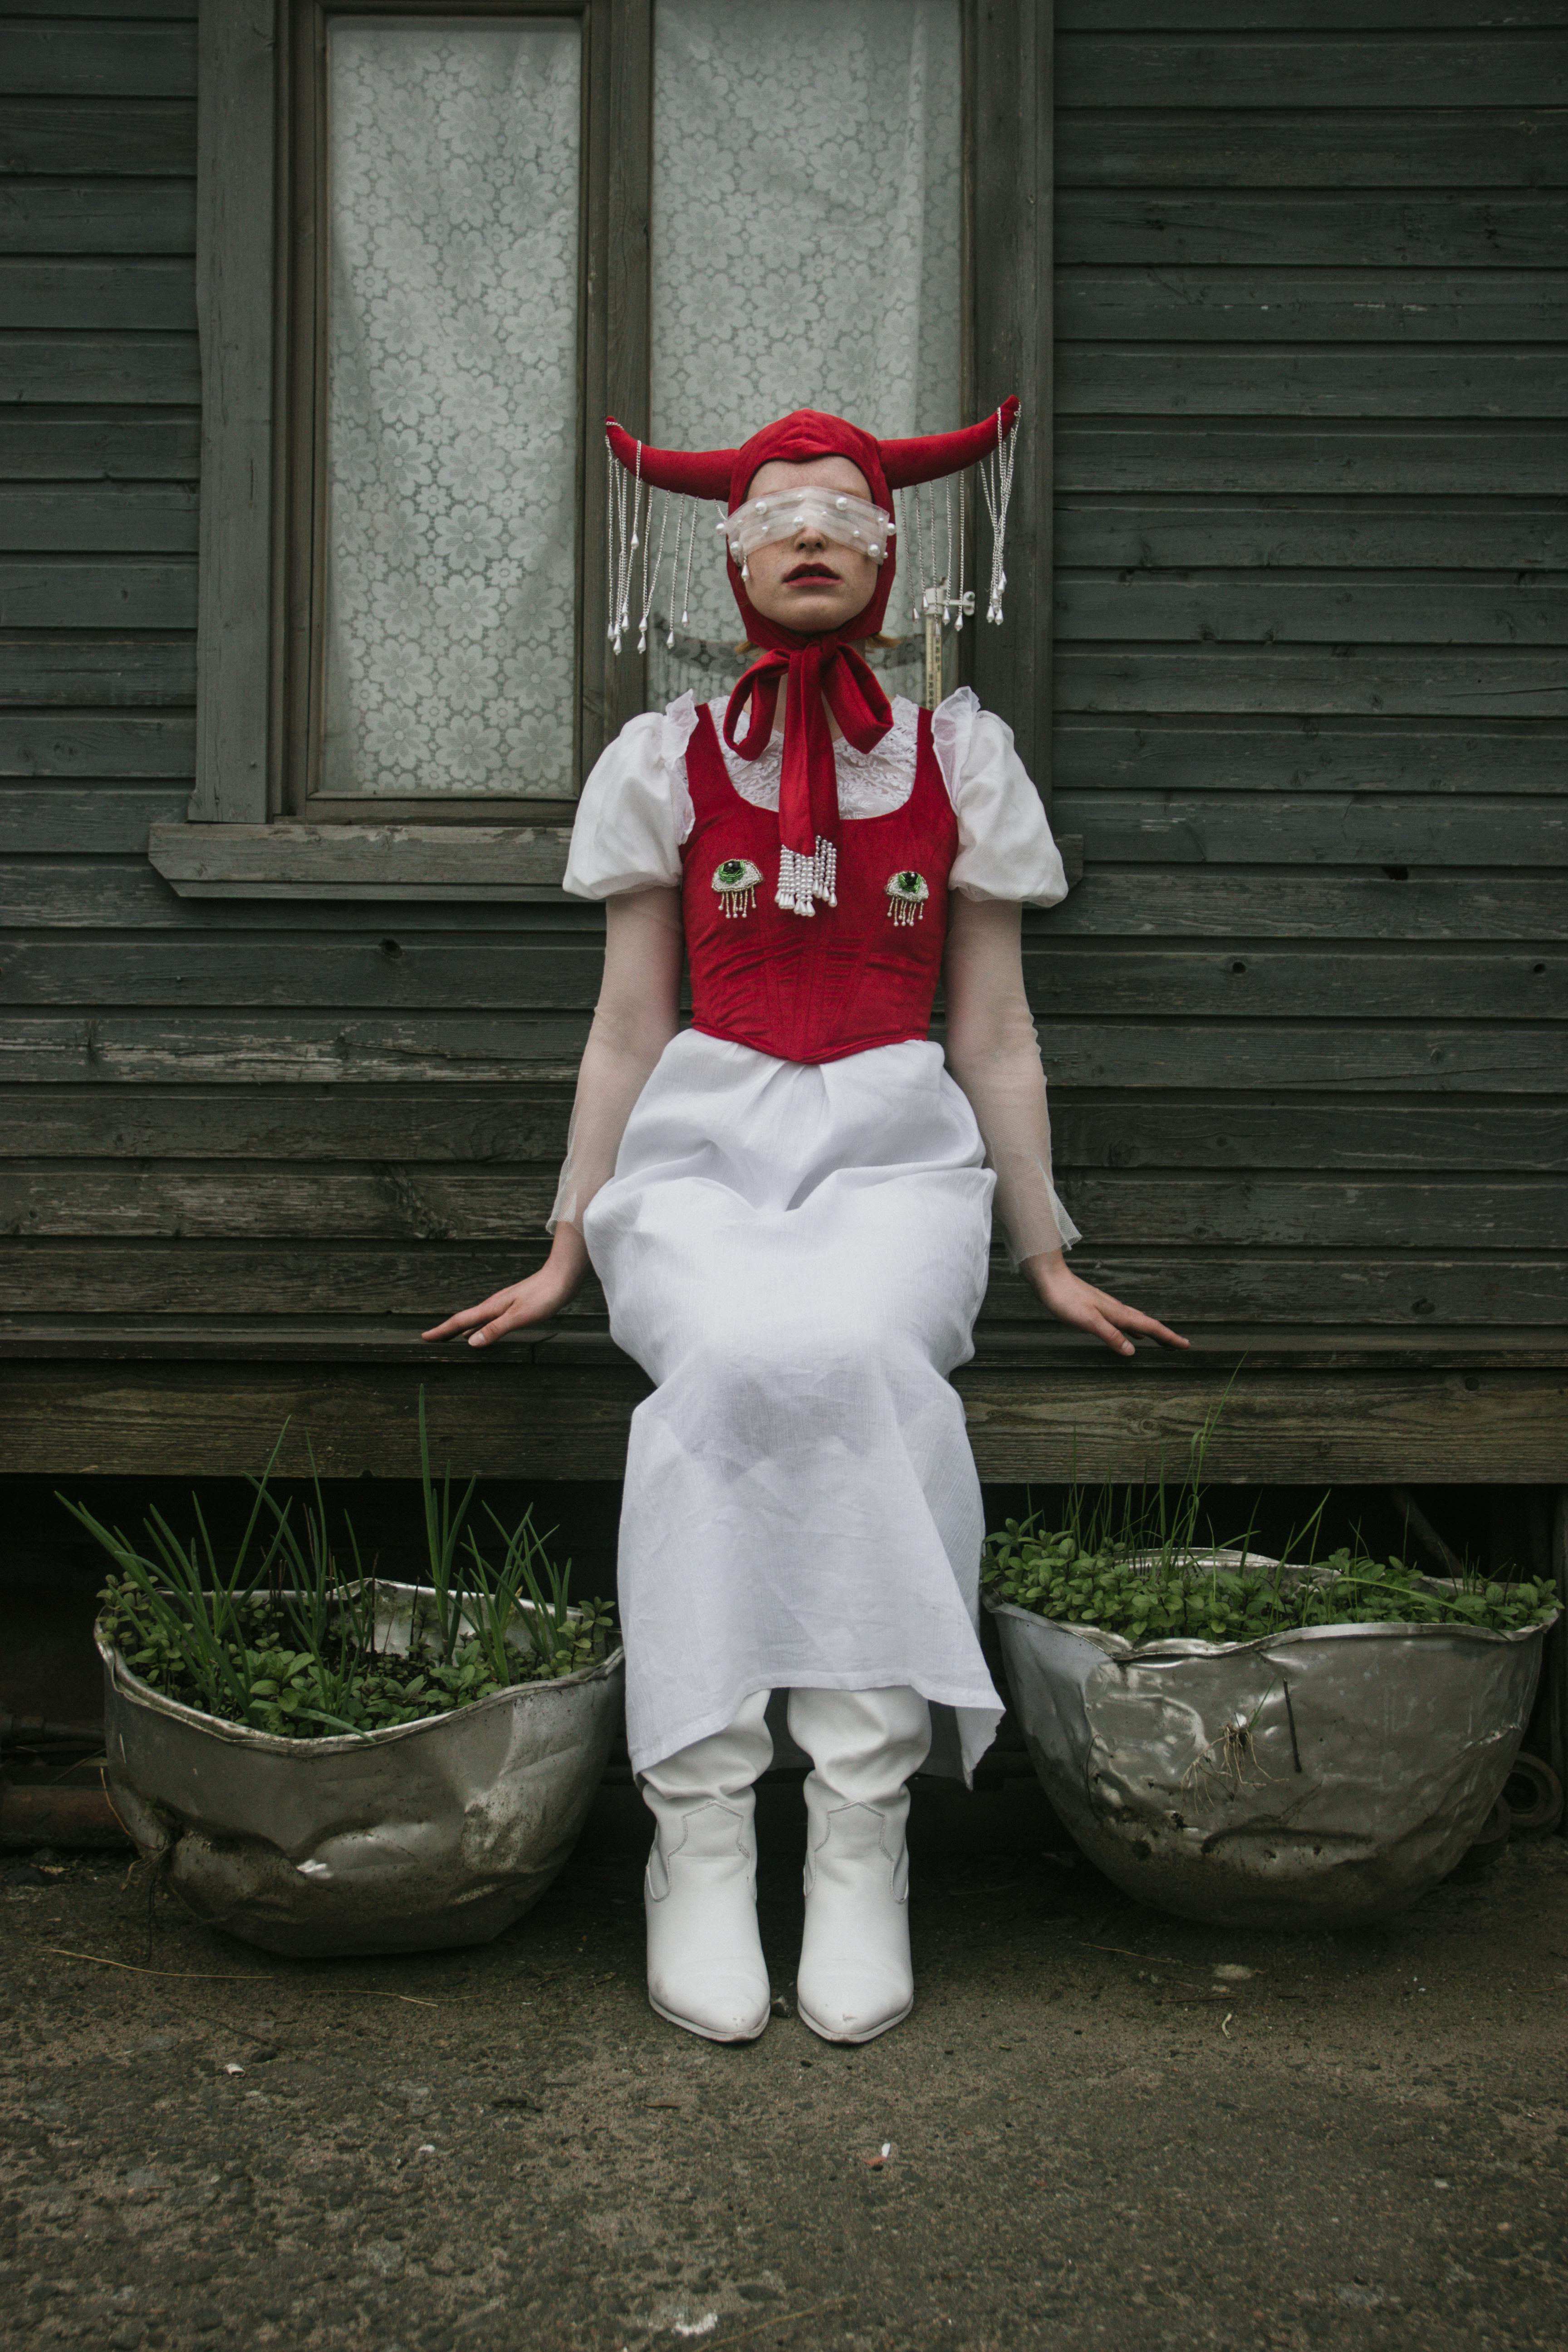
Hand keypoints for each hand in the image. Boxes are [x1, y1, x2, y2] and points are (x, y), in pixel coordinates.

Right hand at [421, 1225, 588, 1349]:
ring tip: (452, 1338)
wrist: (562, 1277)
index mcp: (492, 1308)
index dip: (442, 1331)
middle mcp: (494, 1305)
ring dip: (462, 1329)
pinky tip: (483, 1331)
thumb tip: (470, 1342)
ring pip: (477, 1319)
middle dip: (447, 1330)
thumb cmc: (544, 1295)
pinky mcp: (515, 1306)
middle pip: (465, 1319)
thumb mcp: (519, 1317)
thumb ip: (495, 1329)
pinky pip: (489, 1319)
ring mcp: (504, 1304)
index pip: (460, 1321)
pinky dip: (479, 1327)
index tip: (424, 1337)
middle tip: (432, 1339)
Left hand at [1022, 1249, 1188, 1358]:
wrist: (1049, 1278)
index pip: (1150, 1327)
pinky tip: (1130, 1333)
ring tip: (1160, 1341)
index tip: (1186, 1345)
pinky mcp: (1097, 1308)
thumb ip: (1110, 1335)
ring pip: (1136, 1322)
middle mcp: (1116, 1309)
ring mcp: (1108, 1308)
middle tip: (1180, 1346)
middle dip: (1165, 1336)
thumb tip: (1132, 1351)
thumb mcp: (1088, 1320)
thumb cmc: (1065, 1298)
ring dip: (1150, 1332)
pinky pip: (1123, 1321)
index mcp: (1118, 1313)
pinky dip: (1133, 1329)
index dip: (1168, 1337)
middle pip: (1147, 1324)